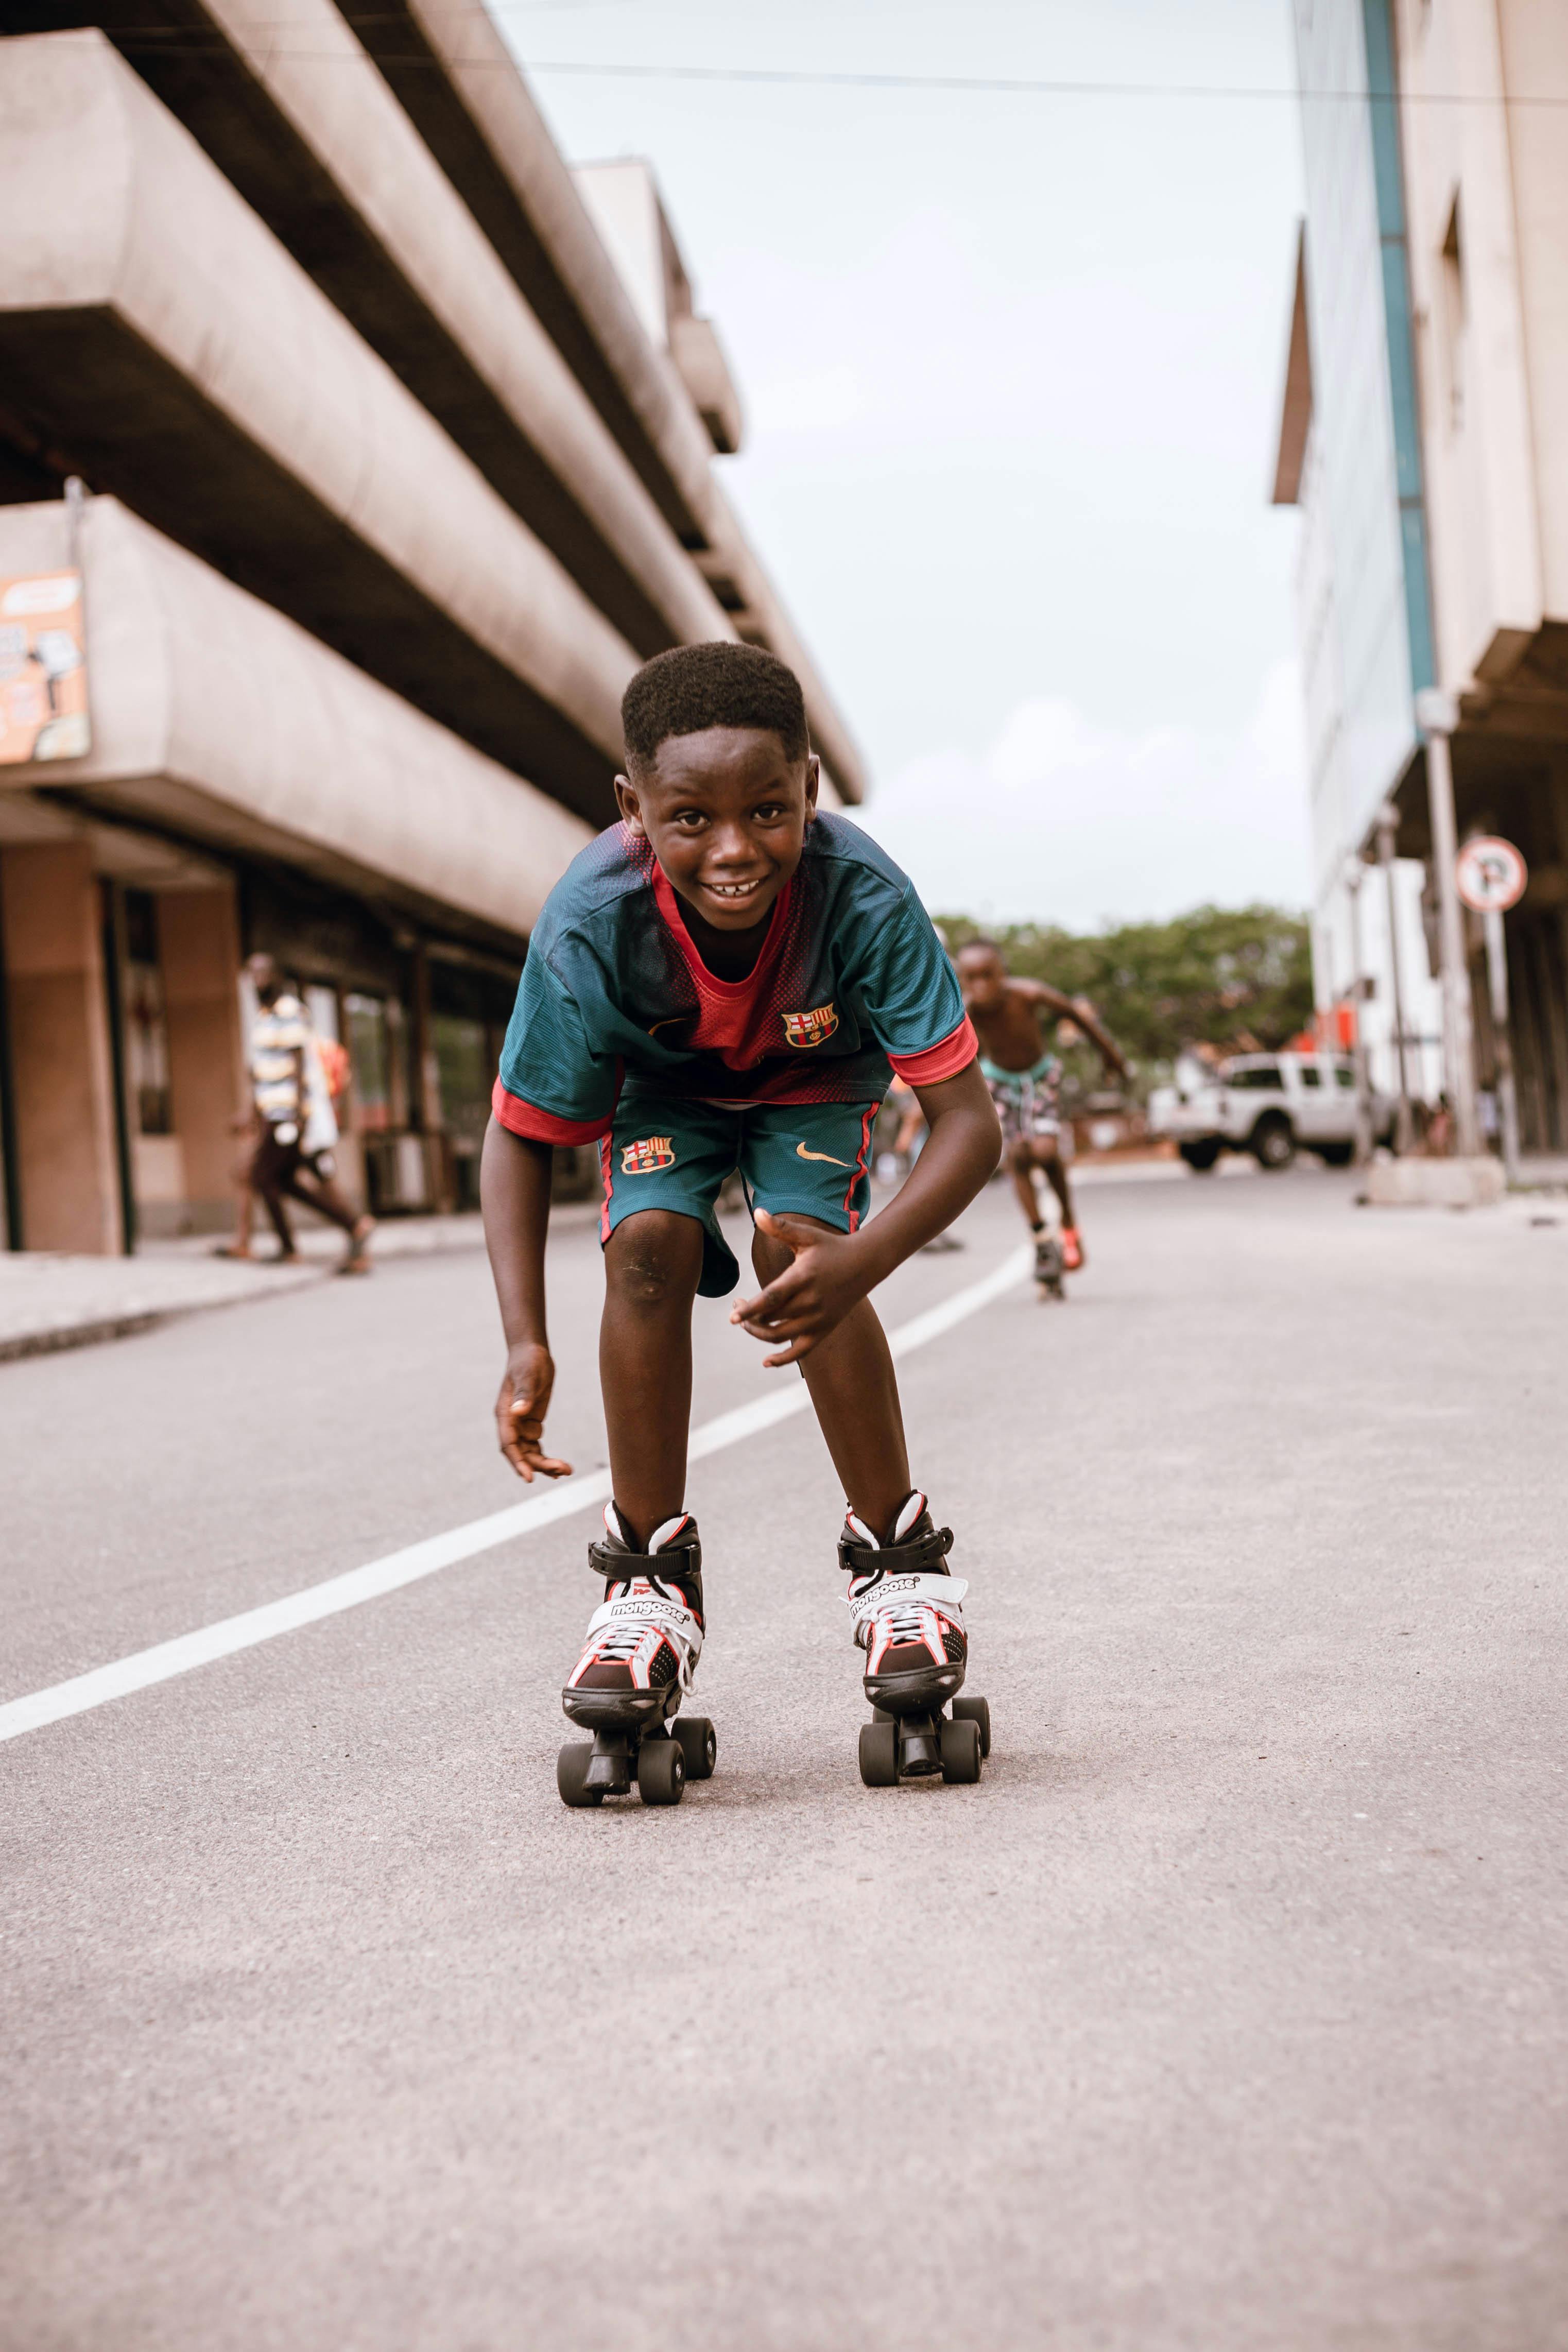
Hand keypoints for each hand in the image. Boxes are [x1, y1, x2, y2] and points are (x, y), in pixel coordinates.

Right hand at [494, 1341, 572, 1480]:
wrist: (532, 1352)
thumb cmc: (528, 1361)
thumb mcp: (529, 1375)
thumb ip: (524, 1393)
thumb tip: (518, 1412)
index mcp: (505, 1413)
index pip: (509, 1444)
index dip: (518, 1461)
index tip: (529, 1477)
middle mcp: (510, 1422)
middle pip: (521, 1452)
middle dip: (539, 1465)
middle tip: (562, 1470)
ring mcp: (520, 1424)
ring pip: (529, 1453)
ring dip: (545, 1464)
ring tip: (566, 1470)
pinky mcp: (531, 1422)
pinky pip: (536, 1446)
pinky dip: (546, 1457)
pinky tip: (561, 1467)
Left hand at [729, 1209, 868, 1367]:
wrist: (865, 1264)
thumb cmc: (831, 1247)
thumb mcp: (807, 1235)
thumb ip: (780, 1227)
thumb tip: (757, 1212)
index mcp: (803, 1277)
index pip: (772, 1298)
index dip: (751, 1309)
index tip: (732, 1316)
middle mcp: (811, 1302)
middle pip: (771, 1319)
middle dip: (748, 1318)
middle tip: (737, 1307)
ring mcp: (818, 1319)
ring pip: (780, 1336)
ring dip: (758, 1333)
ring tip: (746, 1322)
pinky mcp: (824, 1330)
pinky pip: (801, 1352)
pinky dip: (783, 1360)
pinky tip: (765, 1362)